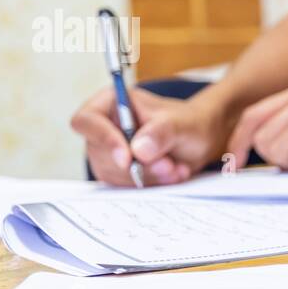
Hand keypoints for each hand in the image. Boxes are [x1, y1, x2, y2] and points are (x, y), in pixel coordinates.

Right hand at [71, 86, 226, 185]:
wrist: (201, 140)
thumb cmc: (189, 122)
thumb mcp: (181, 123)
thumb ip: (161, 132)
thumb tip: (137, 151)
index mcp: (111, 103)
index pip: (87, 121)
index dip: (102, 139)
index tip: (126, 158)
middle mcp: (105, 127)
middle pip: (100, 154)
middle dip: (135, 165)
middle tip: (168, 165)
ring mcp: (109, 152)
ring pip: (113, 173)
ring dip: (147, 177)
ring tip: (176, 168)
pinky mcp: (119, 172)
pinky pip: (125, 185)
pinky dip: (150, 184)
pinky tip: (172, 175)